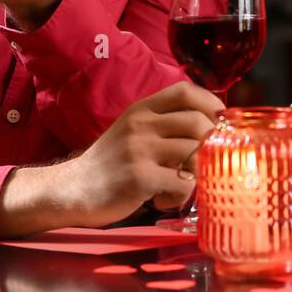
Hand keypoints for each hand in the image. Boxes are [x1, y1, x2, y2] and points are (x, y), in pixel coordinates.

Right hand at [56, 82, 222, 226]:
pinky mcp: (140, 178)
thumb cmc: (110, 163)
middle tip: (205, 163)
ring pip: (195, 154)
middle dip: (212, 145)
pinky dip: (183, 196)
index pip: (185, 91)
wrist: (72, 189)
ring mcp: (140, 150)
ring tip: (181, 185)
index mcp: (142, 109)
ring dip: (198, 174)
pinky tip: (165, 200)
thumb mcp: (133, 131)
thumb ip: (163, 124)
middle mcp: (142, 124)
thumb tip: (211, 128)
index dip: (211, 103)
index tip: (220, 123)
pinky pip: (183, 184)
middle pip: (198, 123)